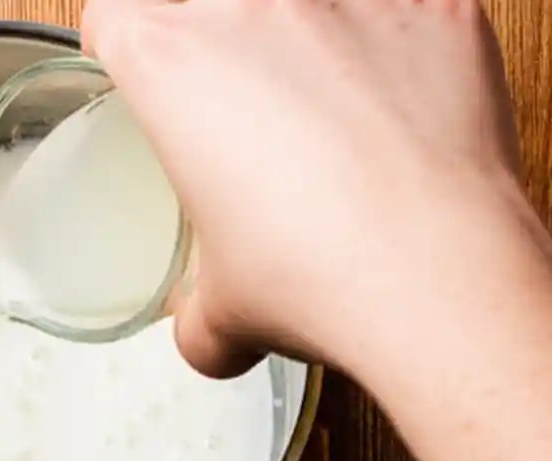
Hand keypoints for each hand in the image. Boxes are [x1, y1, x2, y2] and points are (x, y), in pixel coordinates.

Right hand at [83, 0, 540, 377]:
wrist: (436, 276)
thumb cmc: (317, 279)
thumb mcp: (223, 314)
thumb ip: (199, 313)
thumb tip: (207, 336)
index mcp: (172, 63)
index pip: (115, 12)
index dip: (123, 40)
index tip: (144, 63)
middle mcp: (252, 6)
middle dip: (222, 38)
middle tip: (247, 94)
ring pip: (310, 1)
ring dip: (313, 35)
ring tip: (332, 97)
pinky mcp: (435, 7)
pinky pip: (408, 8)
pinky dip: (404, 43)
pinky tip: (409, 101)